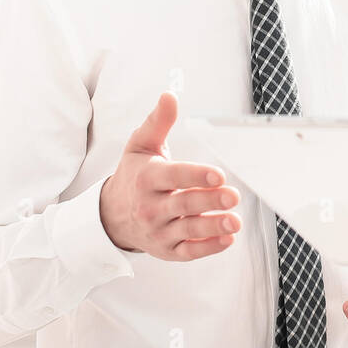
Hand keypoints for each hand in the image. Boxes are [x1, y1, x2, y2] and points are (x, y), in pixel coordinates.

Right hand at [98, 92, 241, 260]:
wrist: (112, 215)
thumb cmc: (134, 174)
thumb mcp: (141, 145)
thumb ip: (158, 122)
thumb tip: (170, 95)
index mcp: (147, 178)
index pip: (173, 177)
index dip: (196, 176)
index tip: (218, 175)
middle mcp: (151, 206)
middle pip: (183, 204)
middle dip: (209, 201)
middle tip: (233, 196)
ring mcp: (159, 230)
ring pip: (188, 230)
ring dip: (213, 227)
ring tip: (235, 221)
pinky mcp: (167, 249)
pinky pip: (188, 251)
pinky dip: (208, 247)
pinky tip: (228, 239)